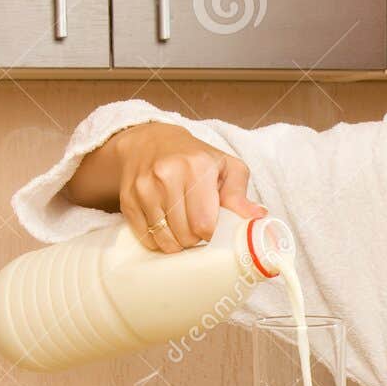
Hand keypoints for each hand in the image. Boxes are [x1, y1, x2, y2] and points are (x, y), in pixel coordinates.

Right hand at [114, 121, 268, 252]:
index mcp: (196, 167)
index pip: (204, 224)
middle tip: (197, 229)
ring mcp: (144, 188)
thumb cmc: (196, 158)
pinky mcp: (128, 199)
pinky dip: (157, 240)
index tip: (212, 230)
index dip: (211, 235)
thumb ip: (240, 195)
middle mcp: (167, 175)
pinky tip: (166, 228)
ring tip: (183, 230)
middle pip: (184, 236)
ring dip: (177, 243)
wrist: (151, 142)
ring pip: (164, 240)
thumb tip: (258, 218)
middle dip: (194, 241)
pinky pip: (145, 237)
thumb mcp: (226, 167)